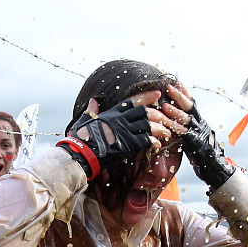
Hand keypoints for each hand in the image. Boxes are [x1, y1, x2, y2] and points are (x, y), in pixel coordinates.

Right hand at [59, 91, 173, 178]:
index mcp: (112, 113)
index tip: (158, 94)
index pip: (133, 101)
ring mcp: (125, 131)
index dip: (146, 97)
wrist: (81, 152)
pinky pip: (145, 140)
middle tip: (165, 118)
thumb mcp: (85, 120)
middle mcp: (120, 120)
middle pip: (144, 112)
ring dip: (159, 128)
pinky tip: (157, 144)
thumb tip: (93, 100)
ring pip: (147, 125)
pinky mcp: (128, 144)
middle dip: (157, 114)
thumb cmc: (80, 138)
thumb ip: (92, 110)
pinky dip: (153, 141)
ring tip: (166, 132)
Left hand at [160, 83, 233, 193]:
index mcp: (199, 121)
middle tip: (169, 87)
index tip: (177, 82)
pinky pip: (185, 134)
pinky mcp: (196, 143)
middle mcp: (200, 124)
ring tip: (164, 105)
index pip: (192, 103)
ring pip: (187, 119)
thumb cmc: (202, 153)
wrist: (214, 167)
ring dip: (175, 111)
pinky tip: (167, 124)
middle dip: (179, 96)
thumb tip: (173, 121)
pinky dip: (175, 128)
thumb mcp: (193, 137)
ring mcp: (199, 133)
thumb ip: (185, 128)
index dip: (184, 92)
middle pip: (190, 106)